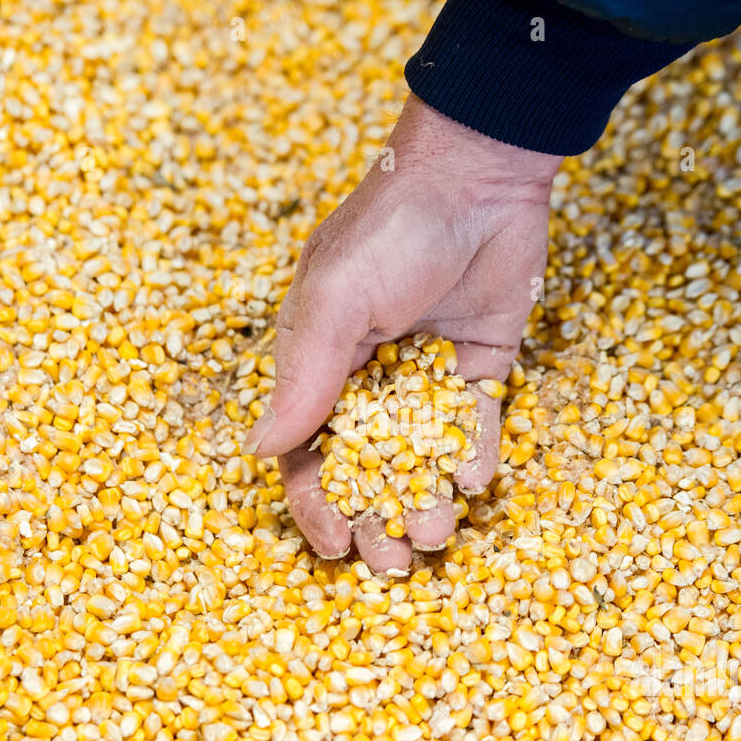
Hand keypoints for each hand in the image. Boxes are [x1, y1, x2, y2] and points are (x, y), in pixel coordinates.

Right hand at [243, 96, 562, 573]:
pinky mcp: (478, 364)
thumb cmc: (390, 231)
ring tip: (436, 536)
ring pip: (421, 455)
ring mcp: (425, 373)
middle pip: (366, 465)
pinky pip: (474, 423)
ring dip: (425, 499)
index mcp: (320, 362)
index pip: (308, 449)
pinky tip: (473, 482)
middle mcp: (370, 376)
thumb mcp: (335, 302)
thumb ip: (304, 377)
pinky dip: (474, 455)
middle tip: (392, 565)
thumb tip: (260, 449)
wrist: (480, 175)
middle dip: (375, 517)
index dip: (316, 503)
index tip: (334, 547)